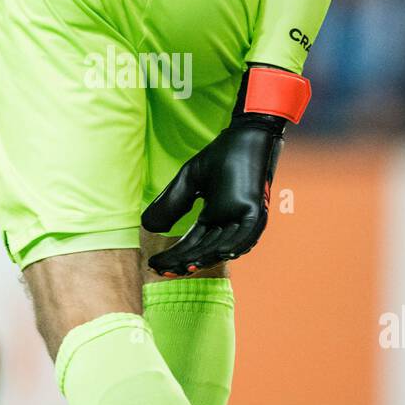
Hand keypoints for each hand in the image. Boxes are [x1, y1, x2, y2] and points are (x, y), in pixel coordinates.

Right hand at [142, 64, 310, 275]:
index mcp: (214, 218)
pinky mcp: (255, 209)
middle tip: (163, 270)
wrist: (243, 135)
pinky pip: (245, 234)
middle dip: (184, 262)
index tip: (154, 265)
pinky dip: (233, 245)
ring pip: (223, 247)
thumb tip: (149, 228)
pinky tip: (217, 253)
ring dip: (205, 258)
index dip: (174, 256)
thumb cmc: (220, 155)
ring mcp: (243, 218)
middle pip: (204, 250)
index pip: (191, 243)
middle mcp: (228, 223)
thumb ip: (171, 204)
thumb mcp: (188, 181)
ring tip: (184, 265)